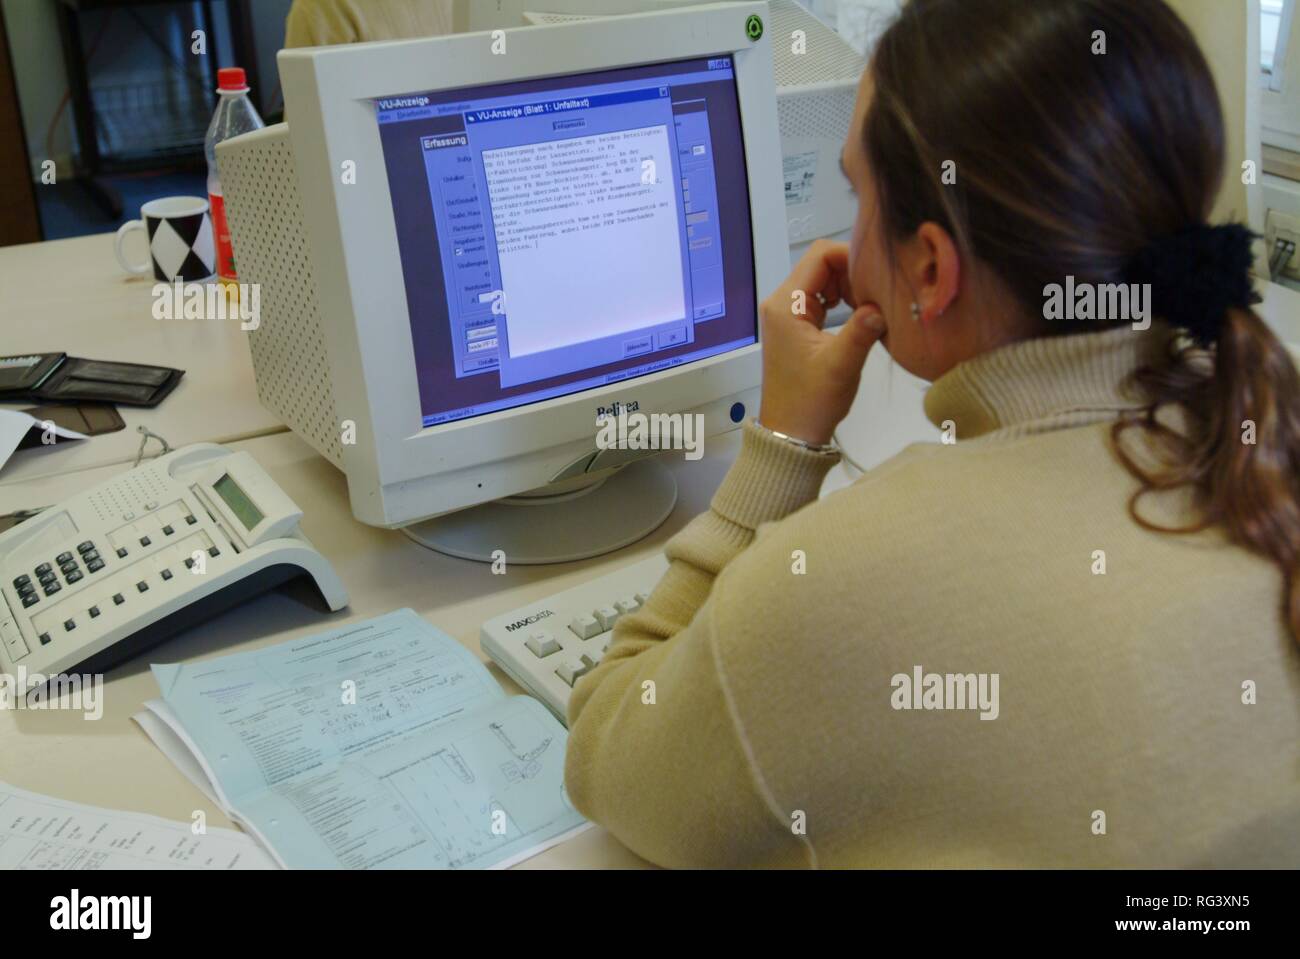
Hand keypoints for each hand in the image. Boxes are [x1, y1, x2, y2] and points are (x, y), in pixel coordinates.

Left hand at [757, 240, 886, 446]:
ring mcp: (788, 315)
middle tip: (875, 295)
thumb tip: (879, 305)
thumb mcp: (841, 365)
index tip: (876, 273)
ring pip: (823, 280)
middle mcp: (781, 304)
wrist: (791, 432)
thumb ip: (862, 329)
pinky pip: (822, 299)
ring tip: (868, 308)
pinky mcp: (797, 326)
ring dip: (849, 287)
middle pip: (821, 263)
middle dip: (852, 272)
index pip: (819, 255)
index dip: (851, 256)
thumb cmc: (809, 403)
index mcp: (785, 306)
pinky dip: (843, 301)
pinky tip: (859, 317)